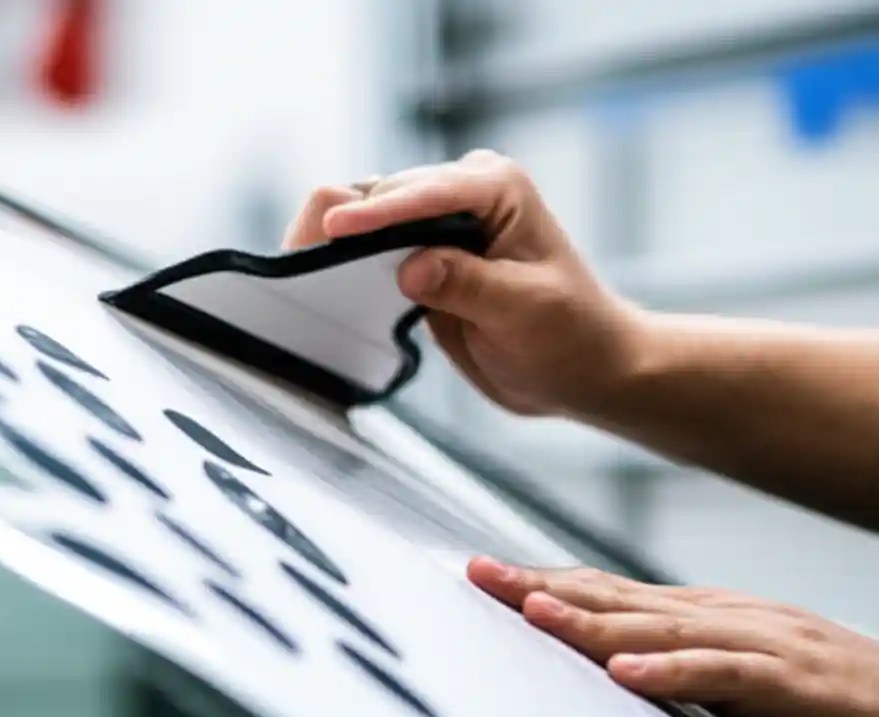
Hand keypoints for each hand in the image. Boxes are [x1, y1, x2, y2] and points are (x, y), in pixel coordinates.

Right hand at [283, 151, 643, 415]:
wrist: (583, 367)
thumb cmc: (571, 335)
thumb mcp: (526, 310)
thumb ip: (468, 285)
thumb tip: (410, 269)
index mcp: (494, 187)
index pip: (422, 192)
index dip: (377, 213)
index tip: (332, 231)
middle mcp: (461, 192)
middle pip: (382, 193)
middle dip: (342, 222)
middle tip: (297, 258)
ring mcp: (436, 223)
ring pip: (366, 218)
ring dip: (332, 241)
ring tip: (294, 267)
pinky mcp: (419, 256)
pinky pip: (368, 251)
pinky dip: (342, 263)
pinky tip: (318, 281)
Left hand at [467, 557, 878, 716]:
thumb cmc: (809, 681)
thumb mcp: (722, 658)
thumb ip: (665, 653)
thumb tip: (597, 652)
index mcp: (695, 609)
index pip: (602, 588)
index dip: (542, 579)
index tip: (483, 573)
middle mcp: (716, 614)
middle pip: (614, 598)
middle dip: (544, 588)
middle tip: (481, 576)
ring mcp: (752, 641)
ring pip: (658, 629)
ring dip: (591, 621)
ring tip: (534, 611)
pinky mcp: (787, 679)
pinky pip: (722, 675)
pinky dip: (672, 672)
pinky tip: (627, 673)